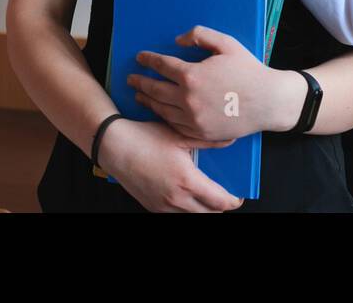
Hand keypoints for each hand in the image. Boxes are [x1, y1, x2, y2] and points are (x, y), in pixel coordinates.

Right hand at [96, 119, 242, 212]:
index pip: (219, 202)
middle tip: (224, 195)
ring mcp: (163, 205)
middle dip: (219, 207)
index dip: (233, 201)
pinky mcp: (152, 207)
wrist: (114, 147)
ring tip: (205, 194)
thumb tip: (230, 141)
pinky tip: (186, 193)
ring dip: (202, 208)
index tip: (238, 197)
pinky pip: (176, 213)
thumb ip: (208, 141)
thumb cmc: (145, 138)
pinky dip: (186, 208)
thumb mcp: (180, 136)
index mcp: (187, 181)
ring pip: (192, 216)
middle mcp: (176, 198)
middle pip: (209, 214)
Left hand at [130, 25, 300, 139]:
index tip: (140, 58)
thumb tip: (177, 40)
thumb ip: (200, 35)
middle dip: (140, 82)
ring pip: (162, 110)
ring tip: (139, 96)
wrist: (268, 101)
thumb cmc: (248, 70)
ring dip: (148, 101)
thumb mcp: (226, 44)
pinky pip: (175, 125)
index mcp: (192, 75)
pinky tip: (160, 112)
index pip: (162, 66)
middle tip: (131, 79)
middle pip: (155, 90)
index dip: (148, 60)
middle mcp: (188, 99)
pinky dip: (164, 117)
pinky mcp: (200, 133)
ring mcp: (193, 119)